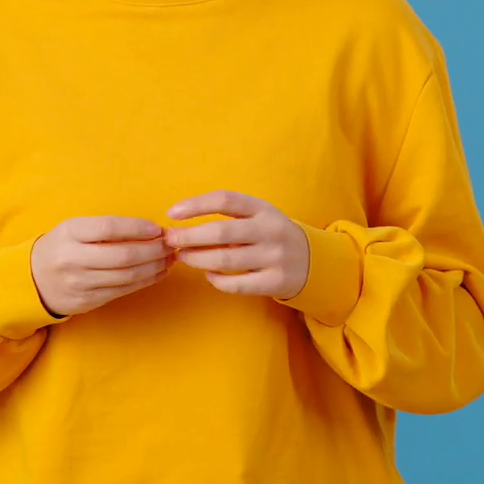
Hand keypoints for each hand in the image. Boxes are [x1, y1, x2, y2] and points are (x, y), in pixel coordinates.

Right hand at [29, 215, 174, 316]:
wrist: (33, 280)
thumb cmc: (62, 246)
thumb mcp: (74, 228)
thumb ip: (105, 228)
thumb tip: (149, 230)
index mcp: (69, 233)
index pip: (109, 228)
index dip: (137, 228)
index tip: (157, 229)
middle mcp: (73, 259)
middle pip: (123, 256)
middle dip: (153, 250)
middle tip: (171, 244)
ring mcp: (80, 283)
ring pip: (127, 276)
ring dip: (155, 267)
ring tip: (170, 258)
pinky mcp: (87, 302)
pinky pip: (123, 291)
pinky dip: (145, 281)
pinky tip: (158, 272)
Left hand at [162, 190, 309, 298]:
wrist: (313, 261)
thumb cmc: (271, 235)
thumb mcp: (258, 215)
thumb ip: (229, 215)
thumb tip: (181, 223)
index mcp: (263, 208)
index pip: (225, 199)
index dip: (195, 205)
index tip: (172, 213)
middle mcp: (270, 230)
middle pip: (221, 232)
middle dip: (189, 236)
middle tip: (170, 240)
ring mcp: (274, 257)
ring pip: (225, 260)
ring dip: (197, 259)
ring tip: (182, 256)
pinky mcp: (275, 281)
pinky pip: (237, 284)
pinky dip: (217, 280)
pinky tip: (208, 275)